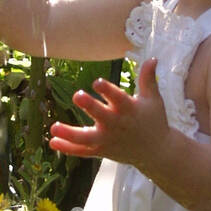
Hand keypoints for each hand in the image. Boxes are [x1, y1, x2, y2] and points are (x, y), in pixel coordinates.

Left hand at [48, 58, 170, 169]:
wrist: (157, 152)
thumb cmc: (154, 121)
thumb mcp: (153, 99)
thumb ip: (148, 78)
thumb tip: (152, 58)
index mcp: (129, 109)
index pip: (118, 98)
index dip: (107, 90)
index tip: (97, 81)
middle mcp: (117, 124)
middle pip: (101, 115)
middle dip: (89, 106)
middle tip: (77, 95)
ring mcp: (108, 139)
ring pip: (86, 138)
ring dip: (70, 133)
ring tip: (54, 127)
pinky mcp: (102, 151)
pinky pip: (83, 151)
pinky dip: (68, 148)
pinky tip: (53, 141)